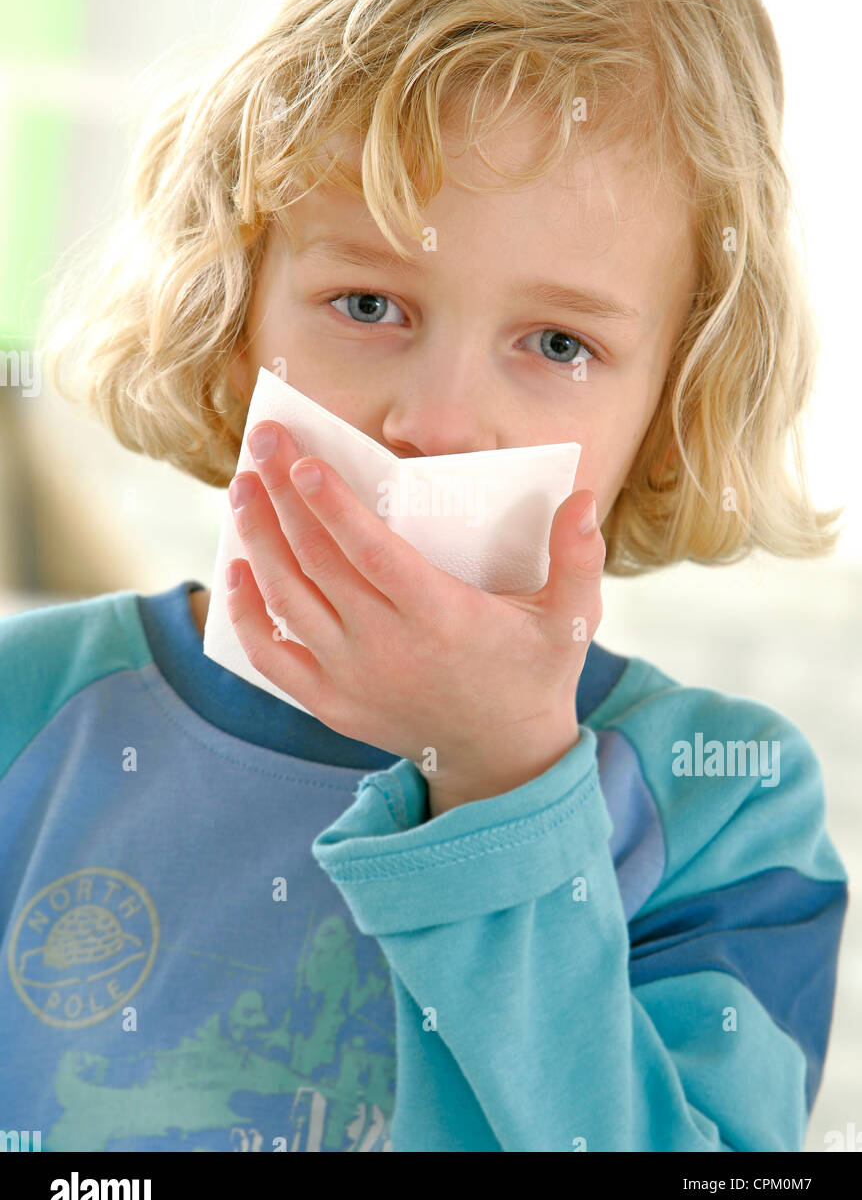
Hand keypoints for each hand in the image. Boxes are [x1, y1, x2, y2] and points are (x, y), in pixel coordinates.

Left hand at [224, 421, 605, 814]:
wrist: (502, 759)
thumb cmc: (534, 673)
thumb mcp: (571, 619)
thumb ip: (578, 558)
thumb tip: (583, 499)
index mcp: (442, 618)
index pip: (372, 552)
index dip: (332, 504)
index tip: (302, 461)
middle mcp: (389, 648)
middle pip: (318, 562)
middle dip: (282, 496)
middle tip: (262, 440)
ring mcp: (353, 680)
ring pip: (287, 601)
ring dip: (258, 541)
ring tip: (242, 489)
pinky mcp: (331, 705)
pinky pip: (273, 657)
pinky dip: (246, 613)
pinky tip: (235, 567)